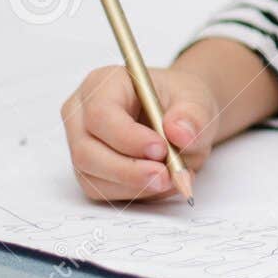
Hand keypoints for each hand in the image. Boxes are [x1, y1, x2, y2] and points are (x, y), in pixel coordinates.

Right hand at [60, 65, 219, 201]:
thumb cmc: (180, 100)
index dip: (128, 137)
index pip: (100, 114)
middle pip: (87, 152)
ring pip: (92, 177)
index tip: (161, 149)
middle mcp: (82, 114)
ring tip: (172, 179)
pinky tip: (162, 185)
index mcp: (103, 84)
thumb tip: (180, 133)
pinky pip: (103, 191)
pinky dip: (135, 193)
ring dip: (134, 185)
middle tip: (166, 177)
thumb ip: (193, 114)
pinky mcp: (89, 170)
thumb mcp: (197, 98)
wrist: (180, 117)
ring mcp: (80, 145)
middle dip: (128, 170)